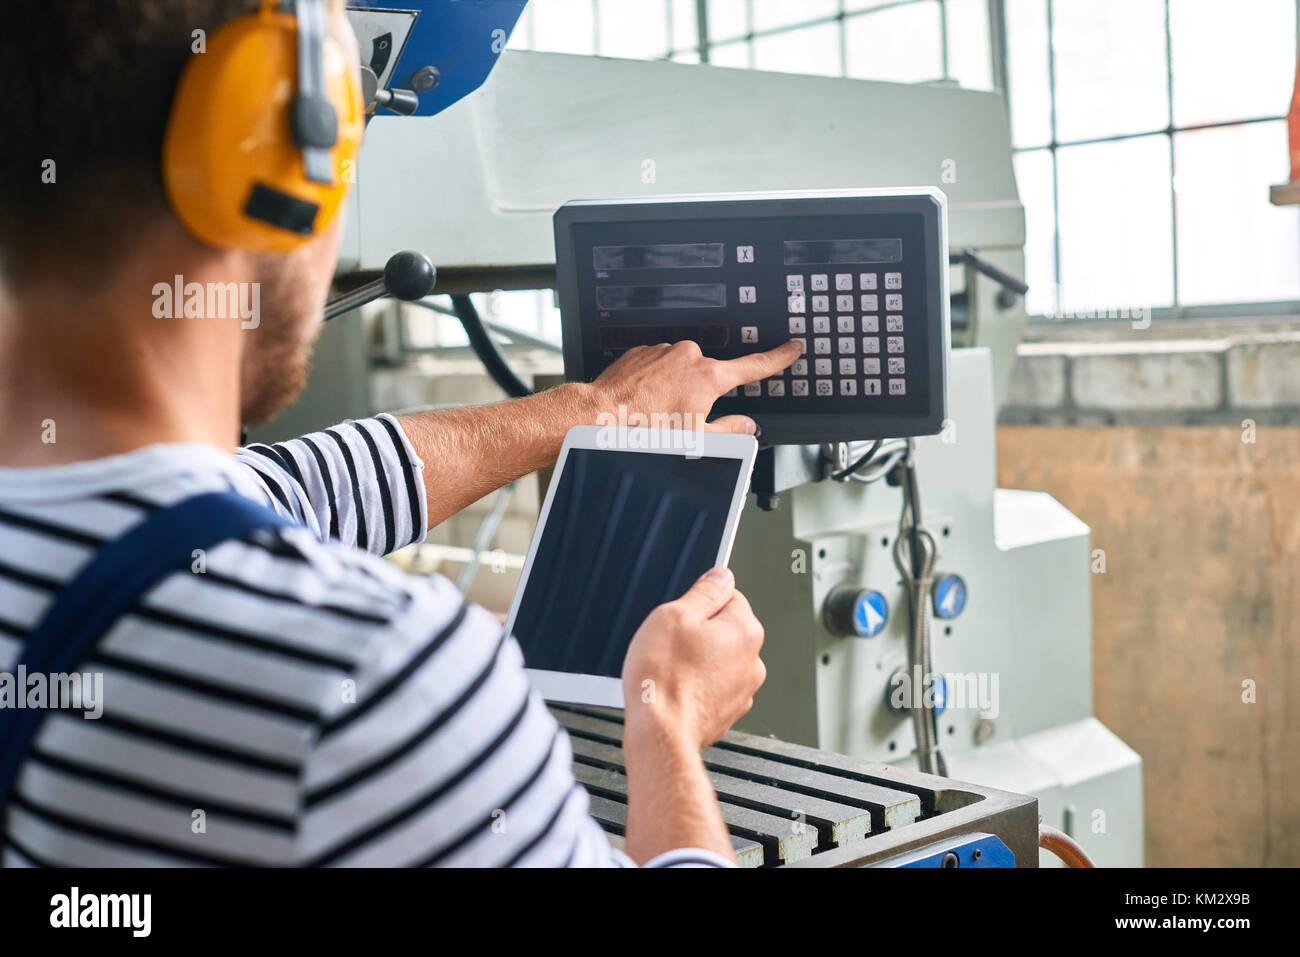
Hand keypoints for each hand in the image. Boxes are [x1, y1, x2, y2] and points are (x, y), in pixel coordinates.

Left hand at [588, 339, 801, 435]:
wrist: (601, 415)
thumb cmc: (645, 431)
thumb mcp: (698, 440)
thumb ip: (731, 431)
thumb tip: (747, 425)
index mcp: (708, 376)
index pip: (754, 366)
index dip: (777, 358)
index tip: (792, 348)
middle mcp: (688, 356)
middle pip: (710, 375)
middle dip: (702, 395)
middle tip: (682, 419)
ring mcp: (663, 351)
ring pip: (681, 371)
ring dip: (676, 389)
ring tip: (657, 414)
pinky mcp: (641, 352)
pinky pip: (658, 367)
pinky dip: (656, 384)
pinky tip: (644, 403)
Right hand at [622, 567, 765, 750]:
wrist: (660, 735)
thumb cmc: (663, 678)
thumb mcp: (675, 615)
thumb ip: (704, 591)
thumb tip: (721, 575)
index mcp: (746, 630)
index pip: (729, 596)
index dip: (699, 603)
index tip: (682, 616)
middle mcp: (753, 661)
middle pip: (724, 629)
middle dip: (699, 633)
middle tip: (672, 644)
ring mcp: (743, 690)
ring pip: (717, 659)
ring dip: (697, 660)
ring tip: (671, 669)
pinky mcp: (728, 712)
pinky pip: (712, 686)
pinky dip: (696, 685)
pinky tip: (676, 689)